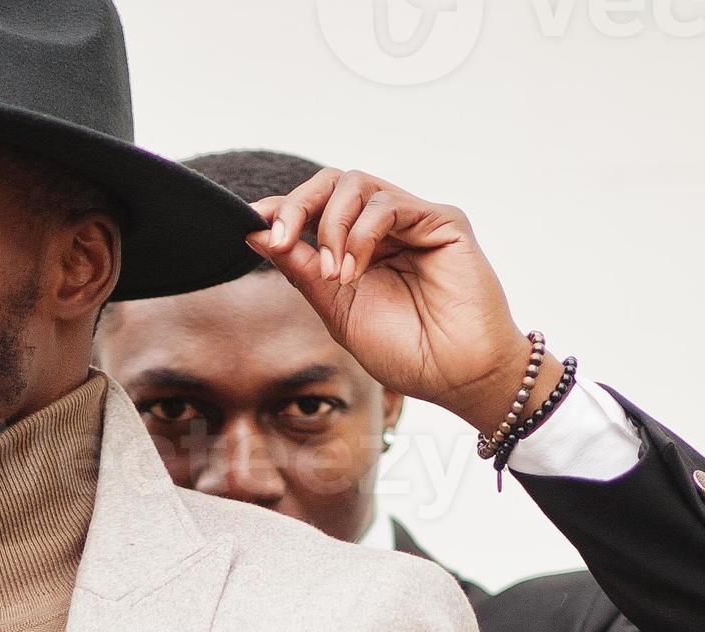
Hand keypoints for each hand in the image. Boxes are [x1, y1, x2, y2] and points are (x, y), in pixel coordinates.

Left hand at [245, 169, 562, 440]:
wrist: (455, 376)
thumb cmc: (405, 351)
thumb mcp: (336, 307)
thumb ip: (301, 268)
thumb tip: (255, 232)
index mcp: (362, 246)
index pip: (317, 207)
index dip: (282, 209)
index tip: (249, 223)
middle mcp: (388, 227)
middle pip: (333, 182)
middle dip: (297, 206)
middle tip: (279, 239)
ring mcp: (415, 220)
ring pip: (356, 184)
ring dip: (331, 226)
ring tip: (335, 275)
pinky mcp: (443, 220)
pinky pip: (388, 204)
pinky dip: (360, 233)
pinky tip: (355, 270)